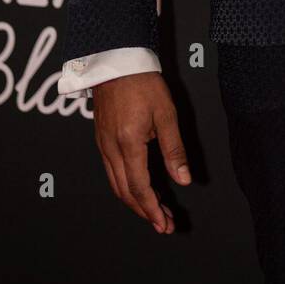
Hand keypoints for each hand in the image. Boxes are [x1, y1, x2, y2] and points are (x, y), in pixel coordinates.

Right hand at [92, 72, 190, 233]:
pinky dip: (125, 185)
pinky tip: (137, 186)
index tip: (163, 223)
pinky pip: (111, 171)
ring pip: (115, 183)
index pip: (139, 188)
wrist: (117, 60)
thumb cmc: (143, 82)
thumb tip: (183, 179)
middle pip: (125, 192)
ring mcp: (102, 144)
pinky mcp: (101, 138)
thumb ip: (174, 149)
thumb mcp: (166, 114)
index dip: (152, 209)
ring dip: (134, 201)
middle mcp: (111, 148)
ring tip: (153, 210)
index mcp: (128, 144)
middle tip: (162, 223)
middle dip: (144, 211)